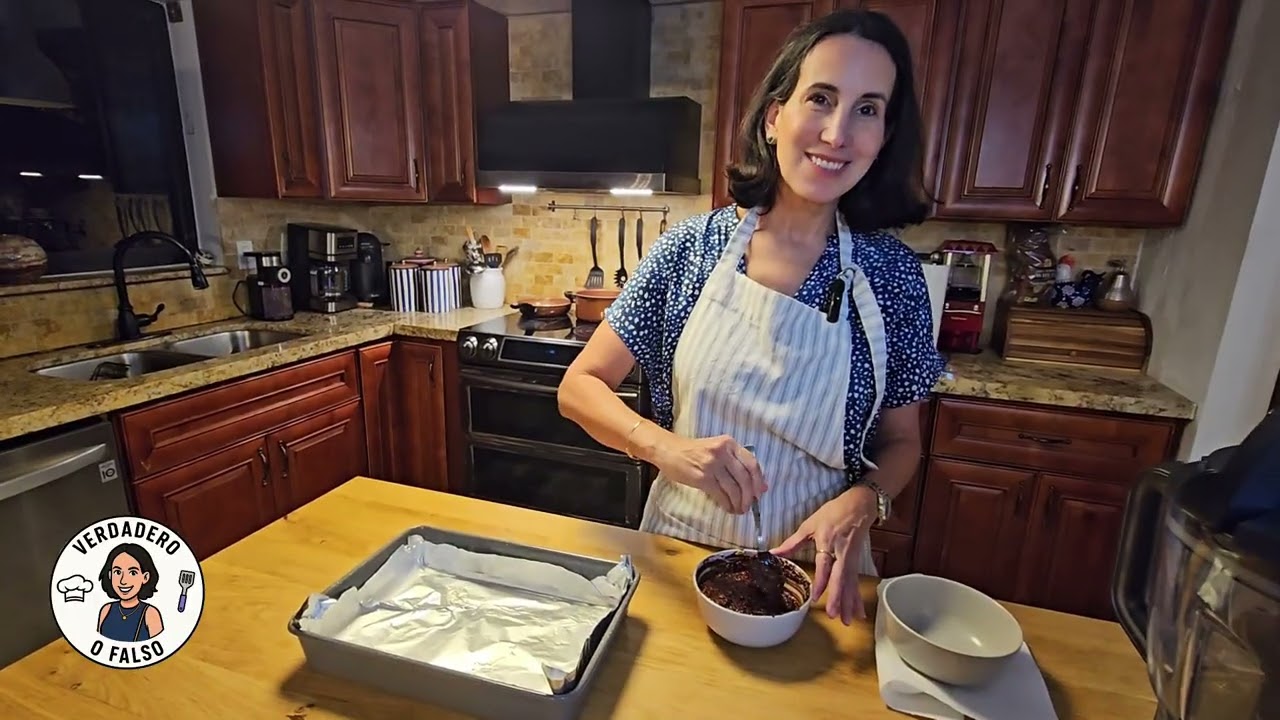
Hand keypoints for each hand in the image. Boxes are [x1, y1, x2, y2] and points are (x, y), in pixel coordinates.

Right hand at [654, 435, 765, 513]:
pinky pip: (720, 495)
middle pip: (744, 478)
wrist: (668, 450)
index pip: (752, 463)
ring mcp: (712, 465)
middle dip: (749, 496)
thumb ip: (735, 462)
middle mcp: (723, 452)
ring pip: (733, 489)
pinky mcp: (702, 478)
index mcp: (729, 443)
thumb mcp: (716, 448)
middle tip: (748, 505)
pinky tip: (728, 508)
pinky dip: (727, 504)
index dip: (758, 481)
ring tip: (739, 510)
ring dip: (738, 503)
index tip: (760, 493)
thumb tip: (756, 484)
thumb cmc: (693, 451)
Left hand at [772, 486, 876, 624]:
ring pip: (850, 583)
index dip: (821, 581)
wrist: (859, 505)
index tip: (815, 597)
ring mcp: (851, 559)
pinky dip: (857, 598)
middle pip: (841, 578)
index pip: (824, 565)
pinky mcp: (856, 563)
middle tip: (834, 615)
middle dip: (838, 597)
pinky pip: (856, 583)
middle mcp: (841, 552)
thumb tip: (773, 553)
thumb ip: (792, 542)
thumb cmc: (833, 513)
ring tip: (846, 621)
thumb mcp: (810, 524)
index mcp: (827, 541)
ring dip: (848, 603)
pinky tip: (859, 613)